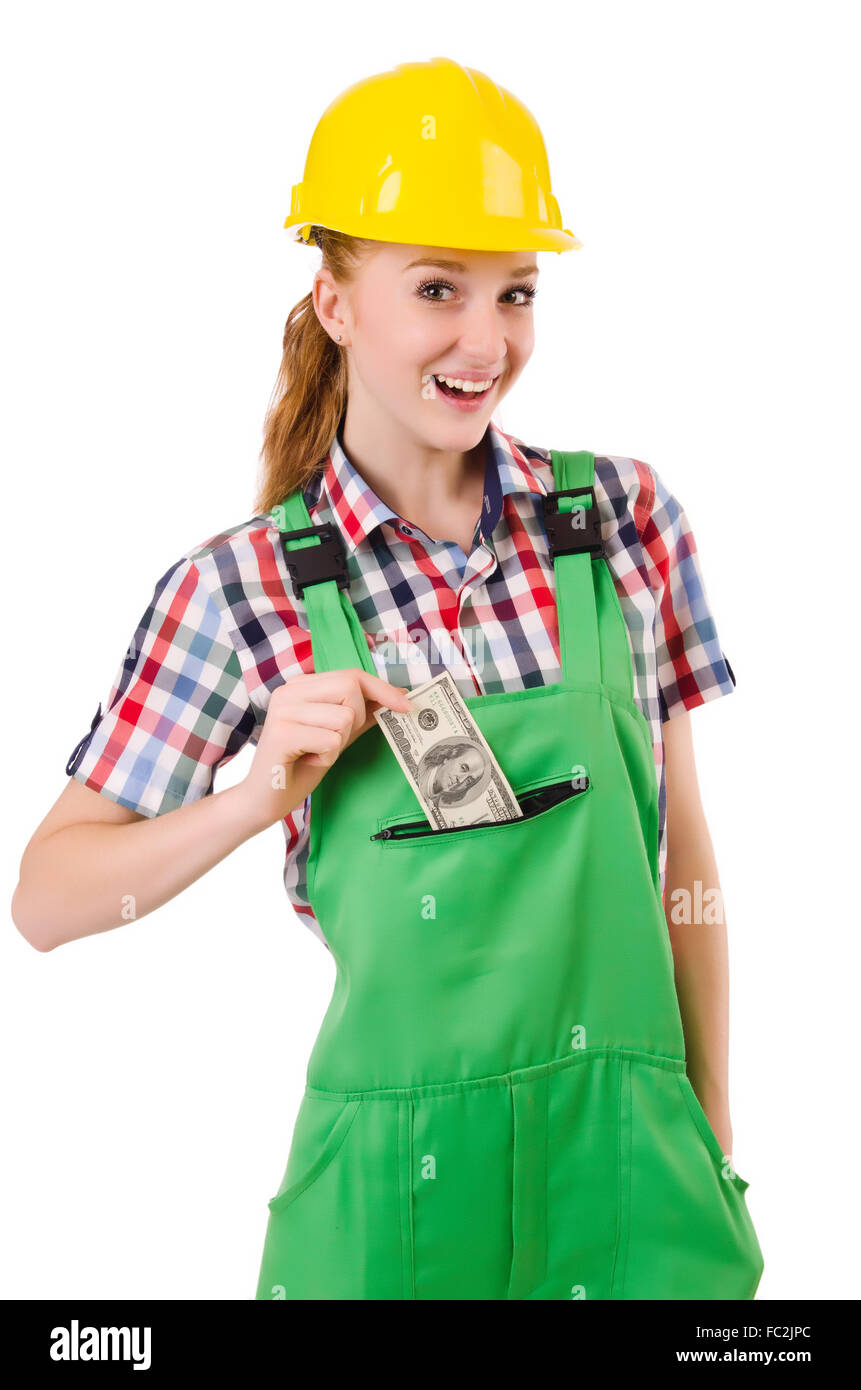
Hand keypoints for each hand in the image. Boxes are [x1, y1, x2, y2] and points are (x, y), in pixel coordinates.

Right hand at [236, 667, 411, 832]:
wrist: (265, 799)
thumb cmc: (300, 766)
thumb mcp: (337, 736)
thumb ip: (361, 715)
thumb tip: (398, 697)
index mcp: (300, 686)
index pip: (351, 675)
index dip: (382, 689)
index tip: (407, 705)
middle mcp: (288, 691)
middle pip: (350, 688)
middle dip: (356, 718)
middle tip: (334, 740)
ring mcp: (283, 710)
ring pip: (344, 717)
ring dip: (337, 743)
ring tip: (314, 753)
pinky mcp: (282, 733)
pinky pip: (331, 740)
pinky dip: (326, 757)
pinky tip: (306, 761)